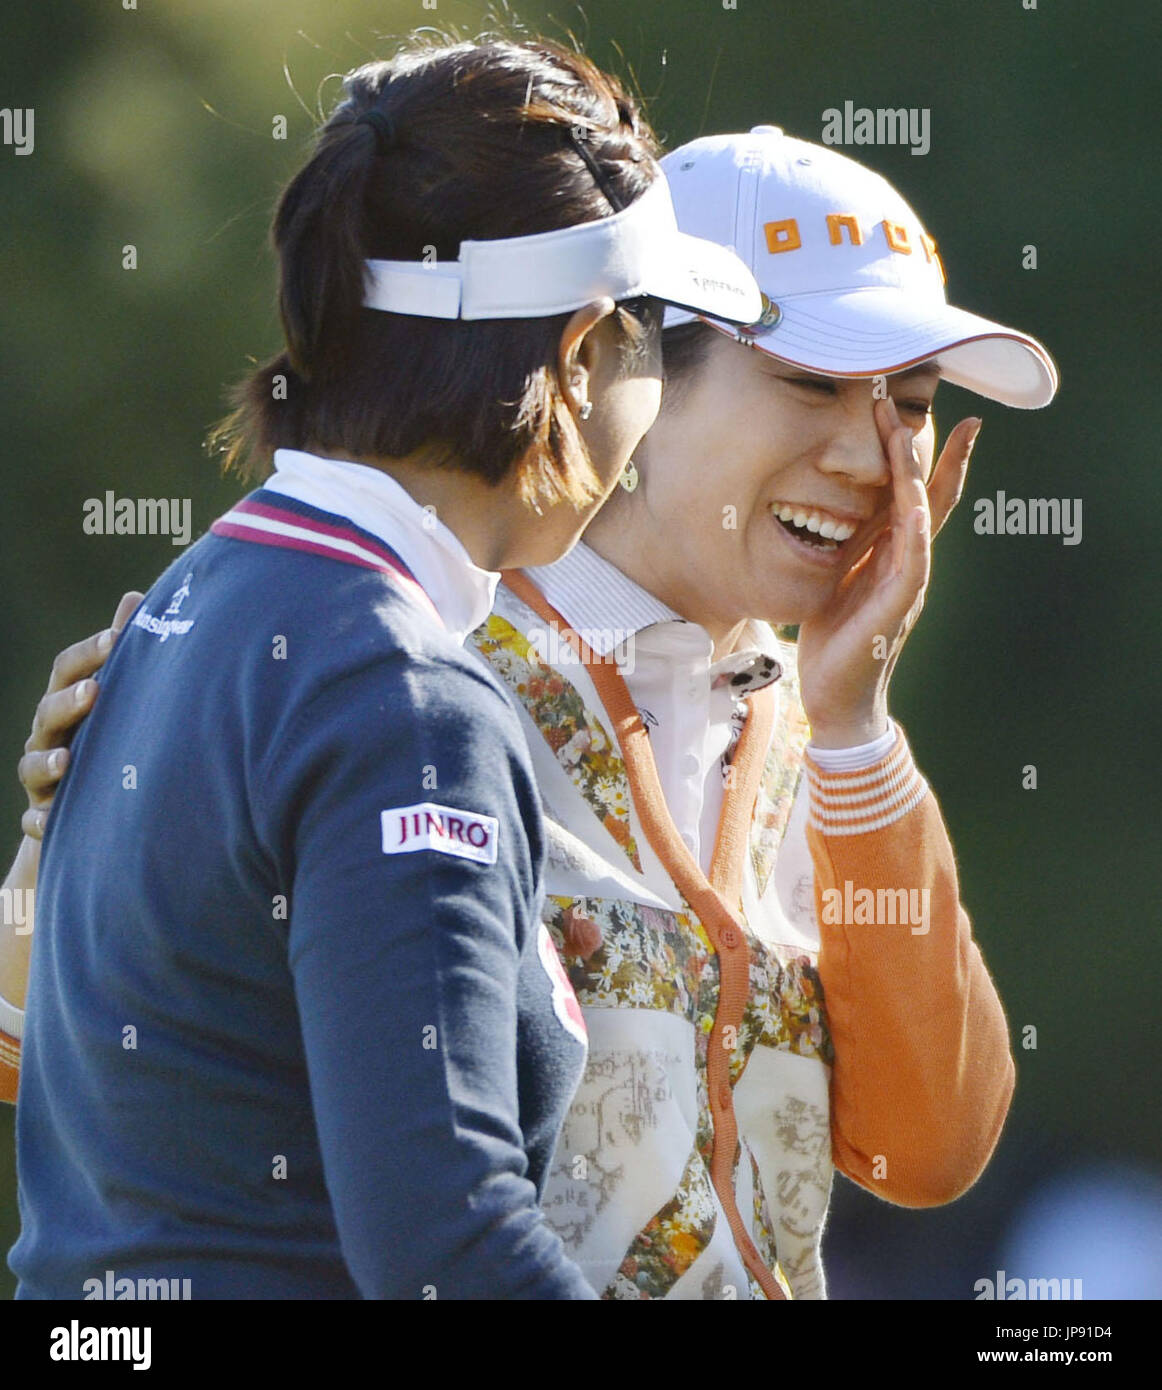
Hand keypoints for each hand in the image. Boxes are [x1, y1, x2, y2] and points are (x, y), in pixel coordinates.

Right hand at [18, 591, 141, 838]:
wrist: (87, 806)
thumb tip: (135, 597)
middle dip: (69, 702)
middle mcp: (48, 735)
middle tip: (95, 692)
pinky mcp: (44, 816)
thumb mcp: (113, 695)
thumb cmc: (105, 734)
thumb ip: (120, 652)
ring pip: (33, 767)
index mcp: (67, 700)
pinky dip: (41, 823)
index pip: (66, 670)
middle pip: (48, 713)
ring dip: (47, 762)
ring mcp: (42, 777)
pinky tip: (51, 824)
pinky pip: (36, 822)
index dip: (88, 653)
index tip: (116, 639)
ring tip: (66, 760)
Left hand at [796, 402, 980, 745]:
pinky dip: (916, 531)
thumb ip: (846, 550)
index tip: (937, 416)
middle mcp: (909, 563)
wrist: (837, 699)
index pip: (916, 498)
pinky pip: (912, 560)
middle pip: (924, 495)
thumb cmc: (835, 644)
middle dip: (920, 449)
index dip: (927, 459)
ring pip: (919, 517)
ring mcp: (908, 583)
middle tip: (915, 403)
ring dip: (913, 475)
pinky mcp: (898, 605)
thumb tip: (836, 516)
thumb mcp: (835, 582)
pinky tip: (916, 506)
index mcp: (893, 556)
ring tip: (906, 435)